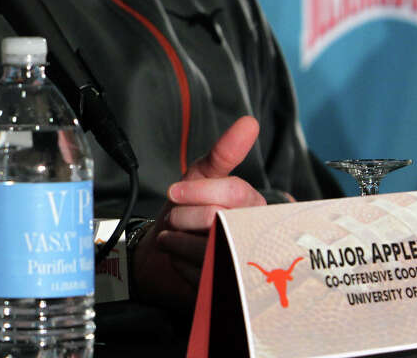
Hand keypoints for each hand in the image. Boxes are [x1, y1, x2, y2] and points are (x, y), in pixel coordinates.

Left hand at [133, 115, 266, 309]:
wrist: (159, 256)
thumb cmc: (185, 213)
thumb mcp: (202, 178)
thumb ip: (225, 152)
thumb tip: (249, 122)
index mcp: (255, 207)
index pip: (236, 194)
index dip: (201, 191)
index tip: (174, 193)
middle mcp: (256, 237)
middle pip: (218, 219)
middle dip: (185, 217)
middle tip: (176, 220)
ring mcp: (245, 266)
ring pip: (208, 249)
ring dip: (178, 242)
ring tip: (175, 239)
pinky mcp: (230, 293)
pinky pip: (201, 276)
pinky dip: (181, 266)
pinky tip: (182, 262)